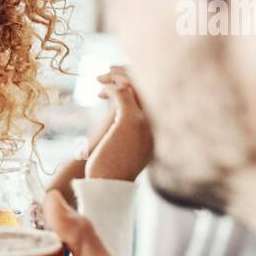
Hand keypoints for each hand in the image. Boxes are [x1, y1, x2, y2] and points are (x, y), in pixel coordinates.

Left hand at [85, 66, 152, 181]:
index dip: (137, 84)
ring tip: (100, 77)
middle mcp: (156, 123)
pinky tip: (98, 91)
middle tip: (109, 70)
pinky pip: (121, 92)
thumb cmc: (112, 169)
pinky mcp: (130, 120)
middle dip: (129, 73)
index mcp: (157, 130)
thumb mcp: (125, 147)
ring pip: (135, 85)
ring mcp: (145, 121)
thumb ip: (128, 131)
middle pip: (148, 85)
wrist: (107, 185)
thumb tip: (119, 120)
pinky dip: (109, 87)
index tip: (118, 83)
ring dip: (117, 76)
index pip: (154, 96)